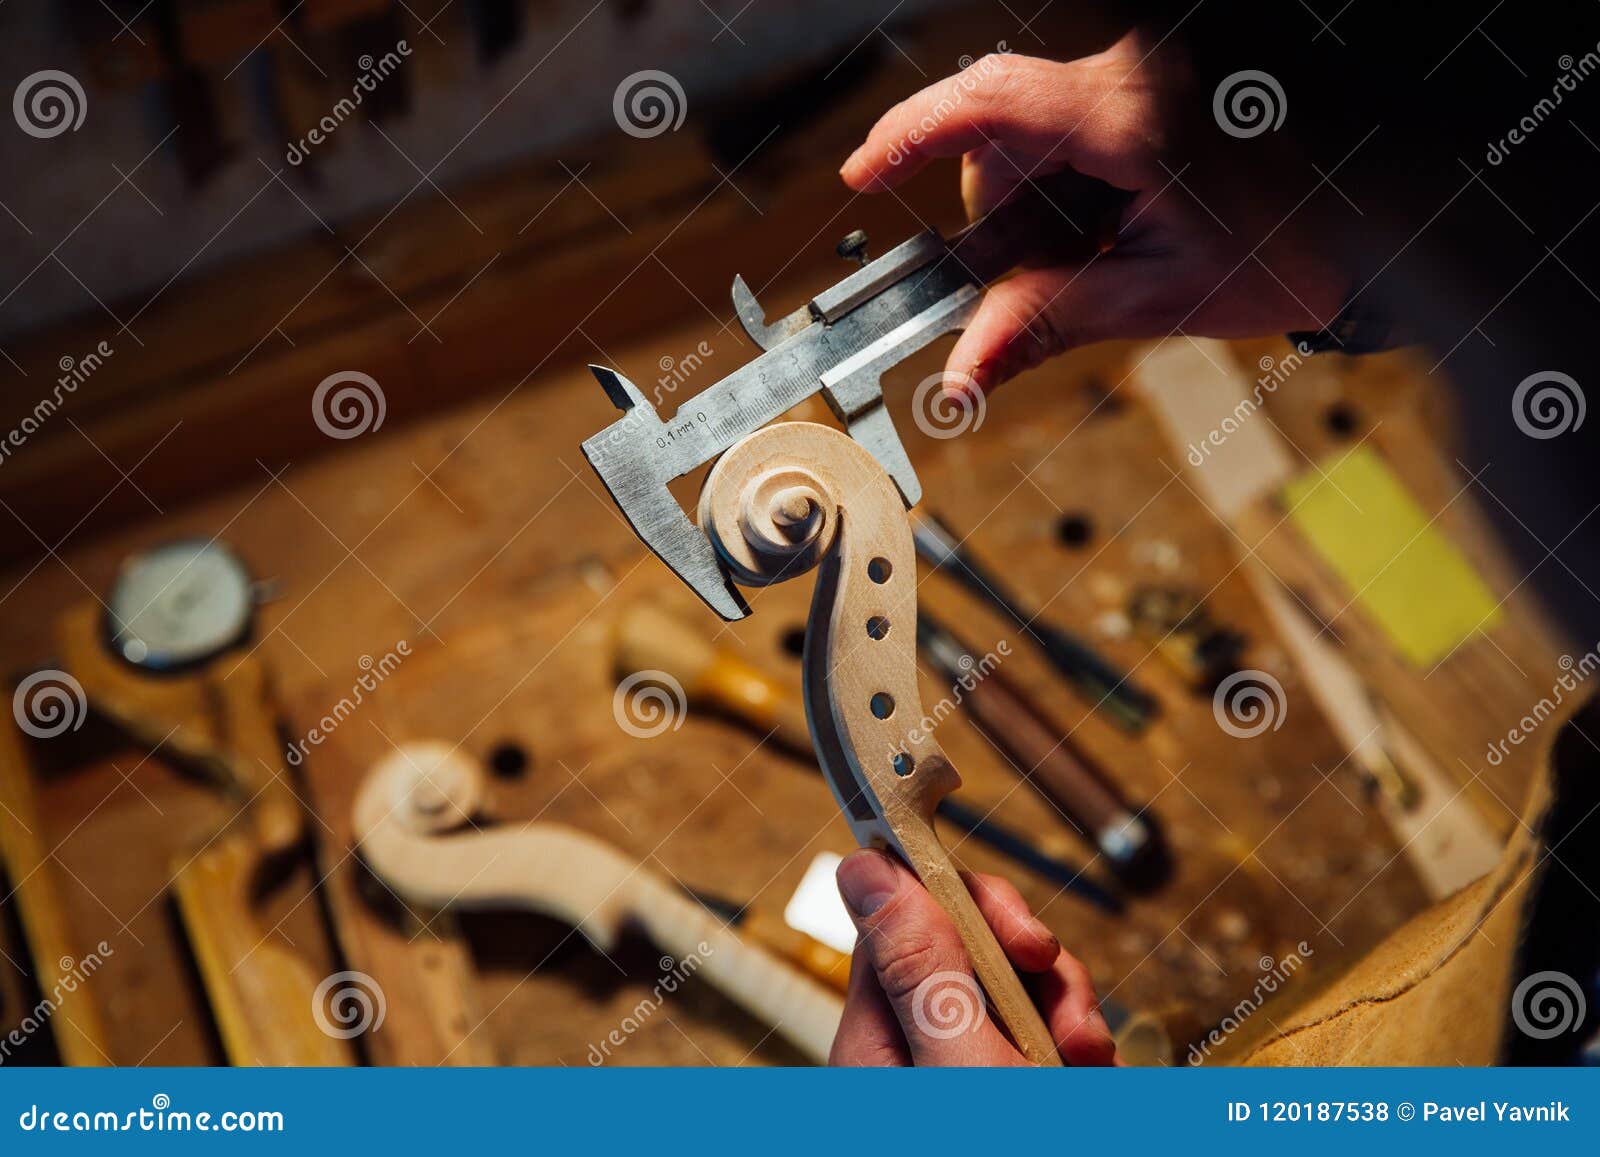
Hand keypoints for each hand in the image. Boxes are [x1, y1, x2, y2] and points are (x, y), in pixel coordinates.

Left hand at [830, 848, 1117, 1065]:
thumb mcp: (963, 1064)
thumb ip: (920, 968)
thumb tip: (866, 868)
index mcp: (874, 1044)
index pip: (899, 925)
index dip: (963, 911)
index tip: (1023, 929)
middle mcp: (909, 1052)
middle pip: (963, 950)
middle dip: (1030, 967)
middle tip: (1069, 1014)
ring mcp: (958, 1069)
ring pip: (1012, 987)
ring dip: (1064, 1008)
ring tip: (1092, 1057)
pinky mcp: (1003, 1079)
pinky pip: (1037, 1030)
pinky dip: (1073, 1041)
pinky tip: (1096, 1066)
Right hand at [840, 33, 1346, 395]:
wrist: (1395, 210)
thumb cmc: (1302, 245)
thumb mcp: (1159, 295)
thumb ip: (1045, 323)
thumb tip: (959, 377)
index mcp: (1136, 114)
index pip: (990, 102)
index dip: (911, 134)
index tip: (862, 174)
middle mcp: (1141, 68)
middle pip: (1008, 133)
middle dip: (1008, 213)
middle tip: (1046, 274)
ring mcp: (1156, 65)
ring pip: (1040, 133)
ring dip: (1048, 202)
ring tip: (1116, 248)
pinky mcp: (1164, 74)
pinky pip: (1081, 122)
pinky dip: (1082, 182)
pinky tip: (1131, 217)